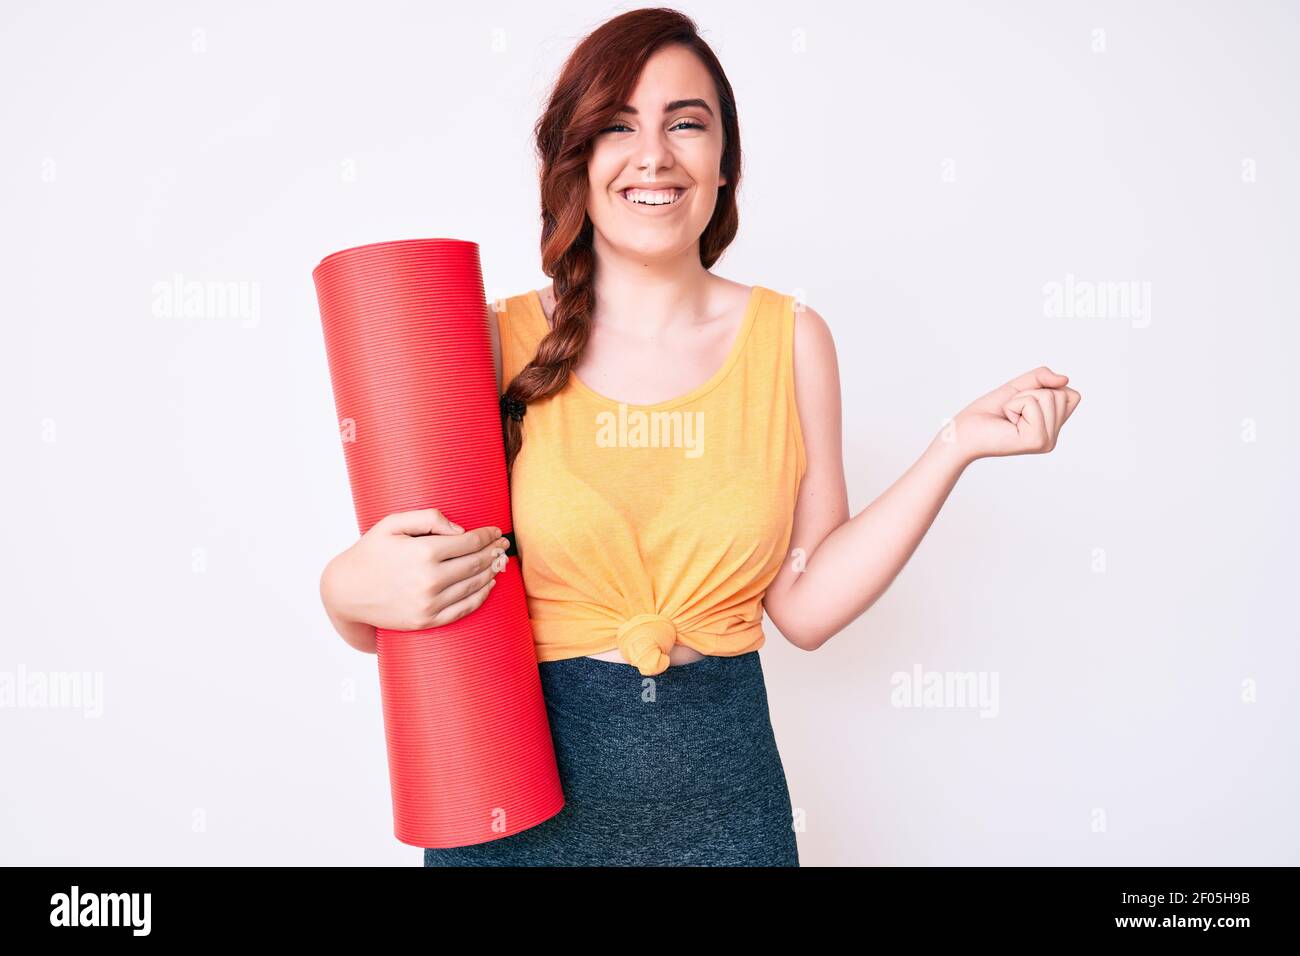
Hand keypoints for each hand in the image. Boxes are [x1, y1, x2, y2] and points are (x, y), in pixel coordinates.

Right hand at [321, 508, 510, 632]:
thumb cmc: (369, 553)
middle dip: (494, 552)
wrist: (346, 592)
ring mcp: (429, 603)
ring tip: (500, 562)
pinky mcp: (427, 621)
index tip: (496, 531)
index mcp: (423, 552)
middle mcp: (430, 579)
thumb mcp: (392, 524)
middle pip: (476, 563)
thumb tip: (460, 530)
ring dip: (491, 572)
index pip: (470, 542)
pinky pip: (464, 609)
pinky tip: (488, 585)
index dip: (487, 536)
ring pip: (474, 586)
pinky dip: (481, 596)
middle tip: (503, 545)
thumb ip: (428, 518)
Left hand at [943, 366, 1080, 462]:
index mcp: (1052, 426)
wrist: (964, 431)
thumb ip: (1042, 377)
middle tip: (1012, 410)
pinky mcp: (1036, 440)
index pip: (1072, 395)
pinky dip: (1015, 404)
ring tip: (1009, 416)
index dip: (1046, 389)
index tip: (1022, 402)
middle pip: (1061, 394)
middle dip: (1031, 393)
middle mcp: (1053, 437)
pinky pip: (1032, 403)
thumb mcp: (1019, 387)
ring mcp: (1046, 441)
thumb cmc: (988, 413)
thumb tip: (1065, 378)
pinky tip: (1007, 421)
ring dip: (1021, 399)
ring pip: (1048, 396)